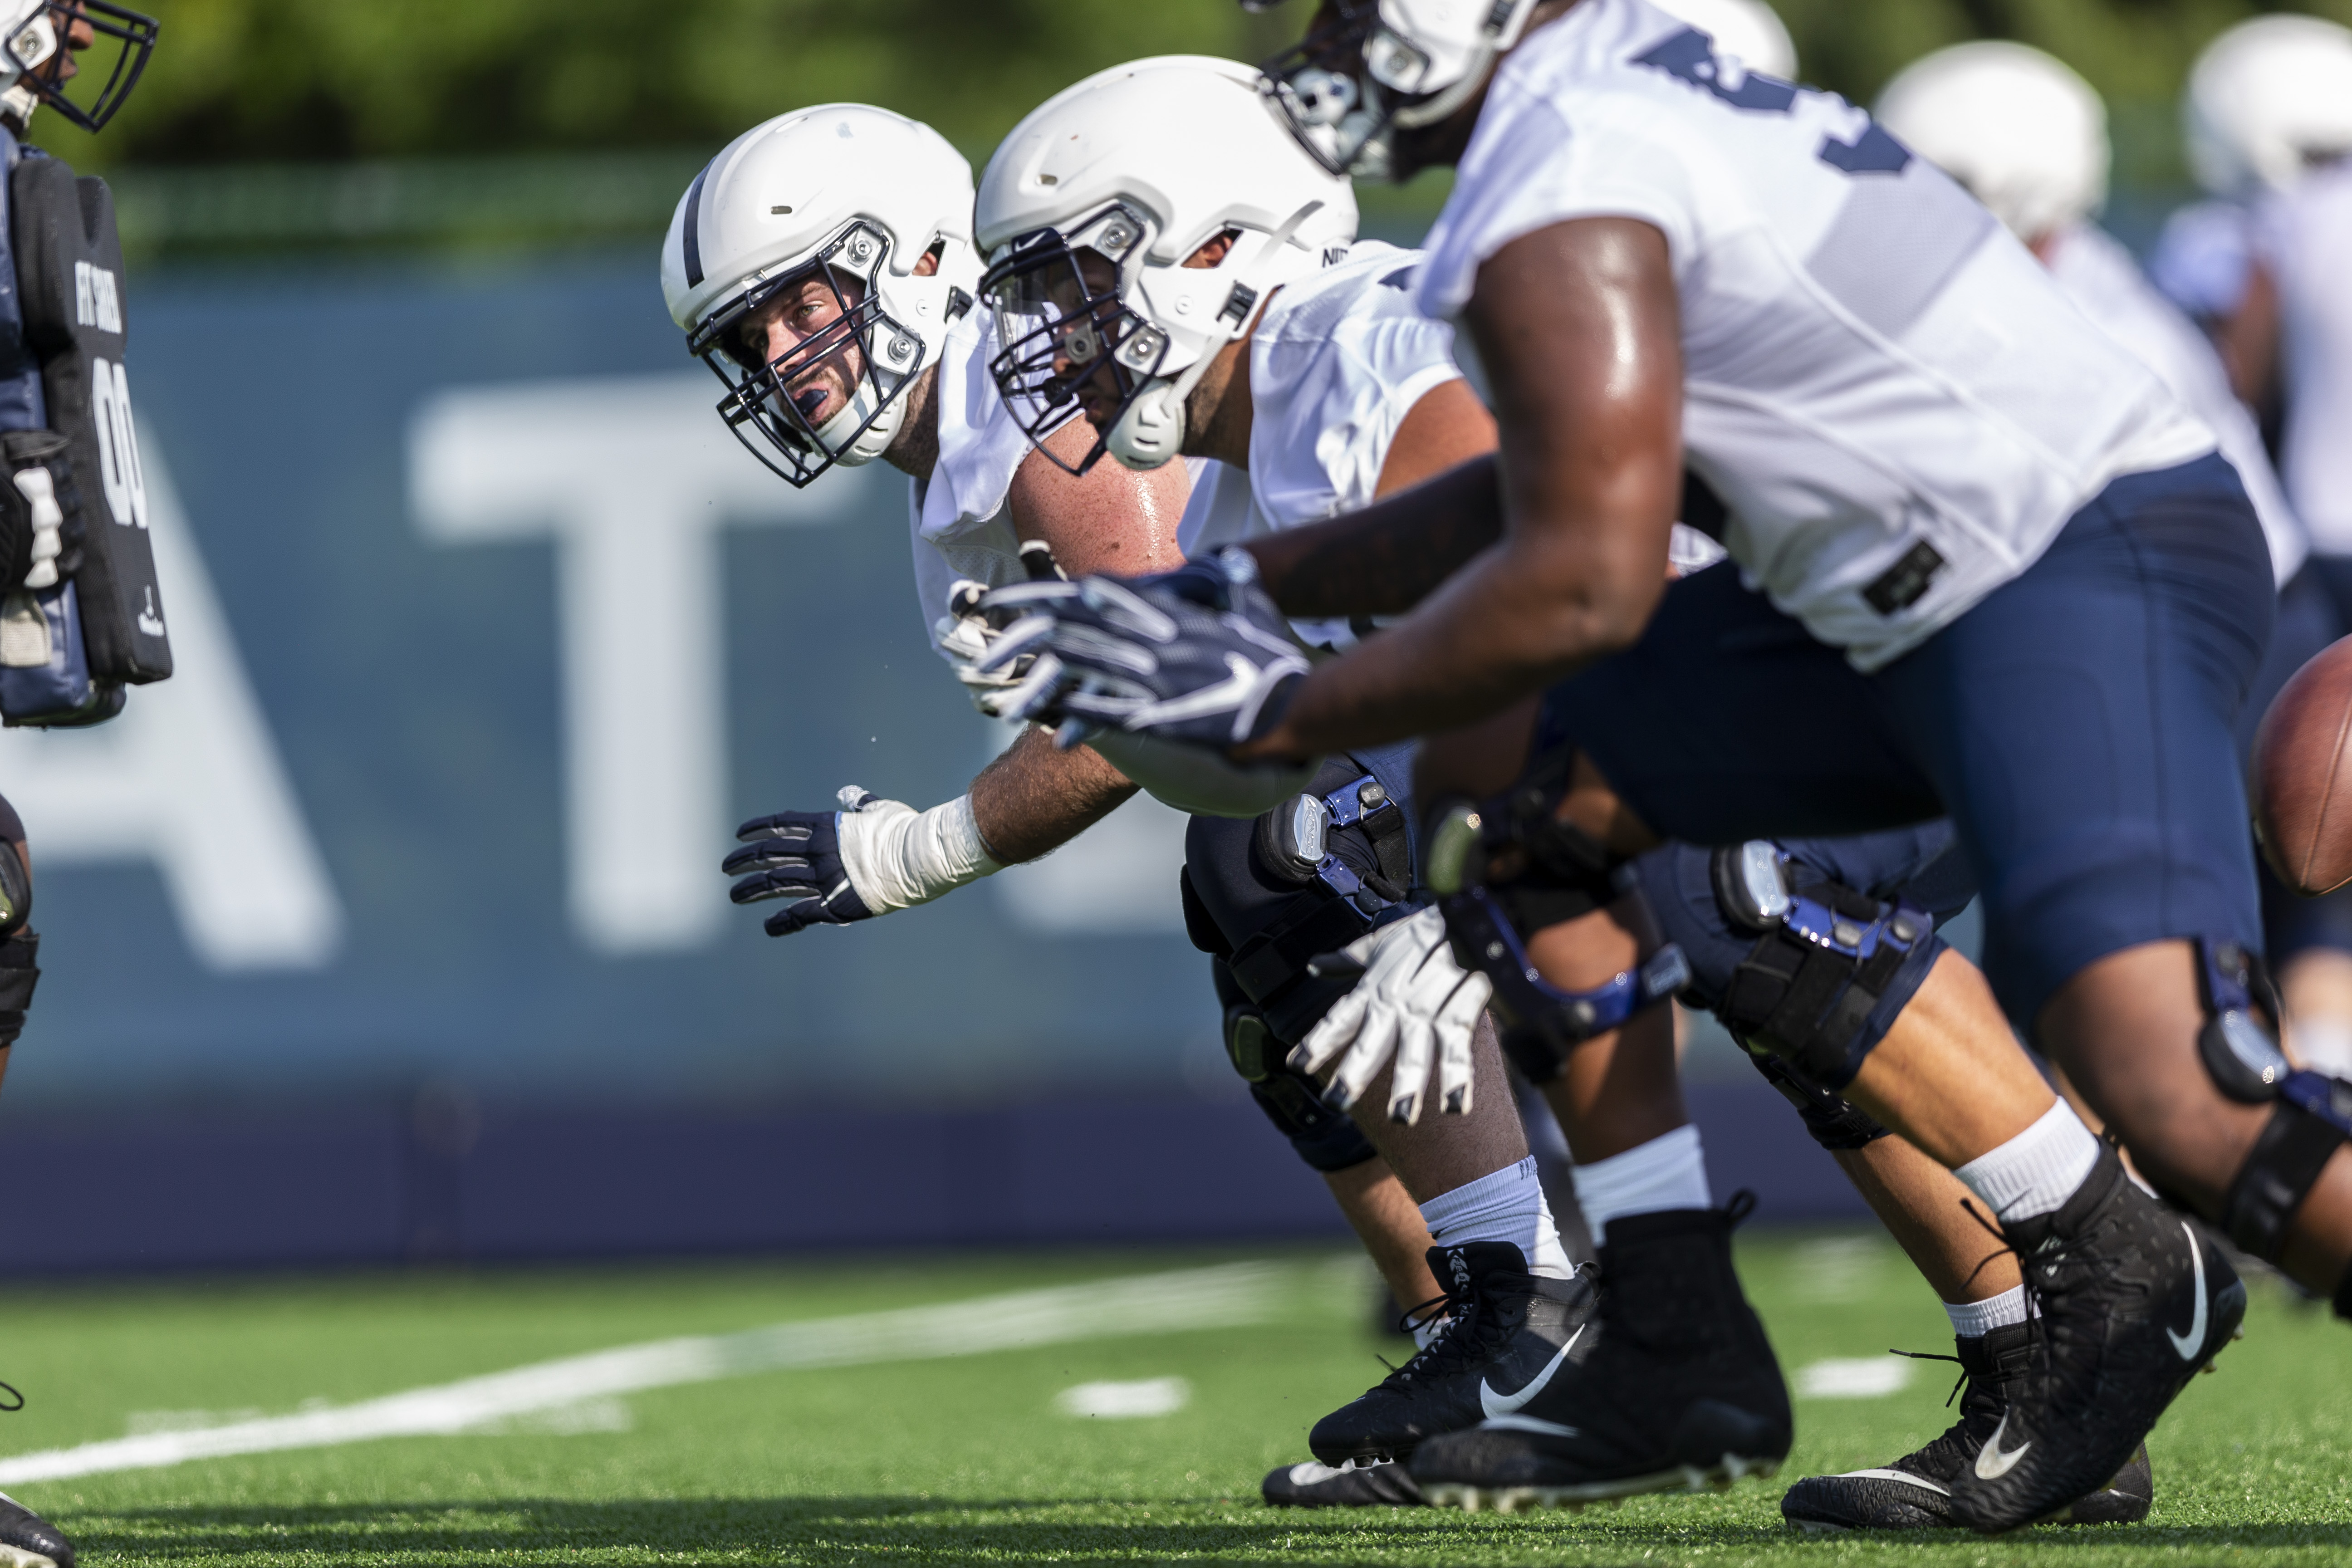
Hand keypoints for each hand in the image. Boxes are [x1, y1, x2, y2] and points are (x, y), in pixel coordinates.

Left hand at [725, 787, 1001, 936]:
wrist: (918, 858)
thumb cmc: (905, 831)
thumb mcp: (881, 810)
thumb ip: (863, 803)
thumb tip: (853, 794)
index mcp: (826, 826)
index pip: (781, 824)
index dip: (757, 829)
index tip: (739, 835)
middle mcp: (817, 851)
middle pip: (768, 854)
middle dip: (743, 860)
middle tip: (726, 868)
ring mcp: (822, 878)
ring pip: (774, 883)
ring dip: (750, 890)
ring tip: (734, 896)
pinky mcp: (832, 905)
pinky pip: (798, 914)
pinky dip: (781, 922)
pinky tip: (768, 927)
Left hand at [969, 568, 1310, 748]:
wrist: (1295, 700)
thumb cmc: (1275, 659)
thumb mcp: (1253, 608)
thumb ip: (1235, 583)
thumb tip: (1230, 557)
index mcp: (1167, 614)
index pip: (1094, 596)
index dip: (1044, 595)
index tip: (1004, 598)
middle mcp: (1154, 640)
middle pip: (1078, 630)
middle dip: (1026, 638)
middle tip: (981, 647)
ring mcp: (1158, 678)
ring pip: (1090, 671)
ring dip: (1046, 682)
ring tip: (1009, 691)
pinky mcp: (1167, 716)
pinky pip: (1118, 716)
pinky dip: (1088, 720)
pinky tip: (1059, 728)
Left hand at [1290, 906, 1492, 1123]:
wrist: (1467, 911)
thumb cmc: (1424, 930)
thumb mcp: (1379, 942)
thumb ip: (1346, 960)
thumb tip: (1312, 966)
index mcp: (1374, 989)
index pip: (1339, 1019)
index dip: (1316, 1043)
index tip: (1293, 1066)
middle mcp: (1395, 1003)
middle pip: (1371, 1043)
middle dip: (1353, 1074)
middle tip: (1335, 1103)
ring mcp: (1428, 1010)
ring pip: (1415, 1052)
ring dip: (1408, 1086)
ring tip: (1400, 1118)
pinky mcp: (1461, 1012)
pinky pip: (1458, 1048)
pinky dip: (1458, 1077)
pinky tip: (1455, 1107)